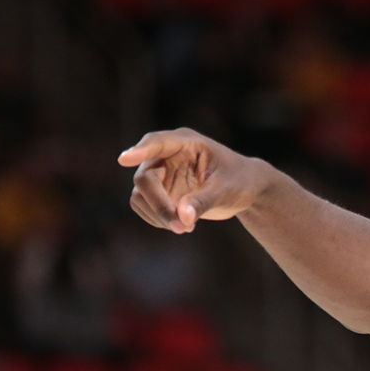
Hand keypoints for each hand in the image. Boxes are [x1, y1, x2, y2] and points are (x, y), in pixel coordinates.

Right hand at [118, 128, 267, 232]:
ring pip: (140, 195)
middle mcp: (167, 156)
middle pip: (144, 178)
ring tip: (187, 228)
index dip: (140, 151)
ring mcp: (160, 174)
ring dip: (158, 216)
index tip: (124, 160)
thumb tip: (182, 217)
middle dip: (158, 205)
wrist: (245, 189)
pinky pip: (144, 207)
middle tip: (180, 226)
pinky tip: (183, 225)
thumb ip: (203, 201)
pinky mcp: (159, 192)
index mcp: (185, 143)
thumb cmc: (239, 180)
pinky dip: (159, 220)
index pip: (156, 142)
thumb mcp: (226, 190)